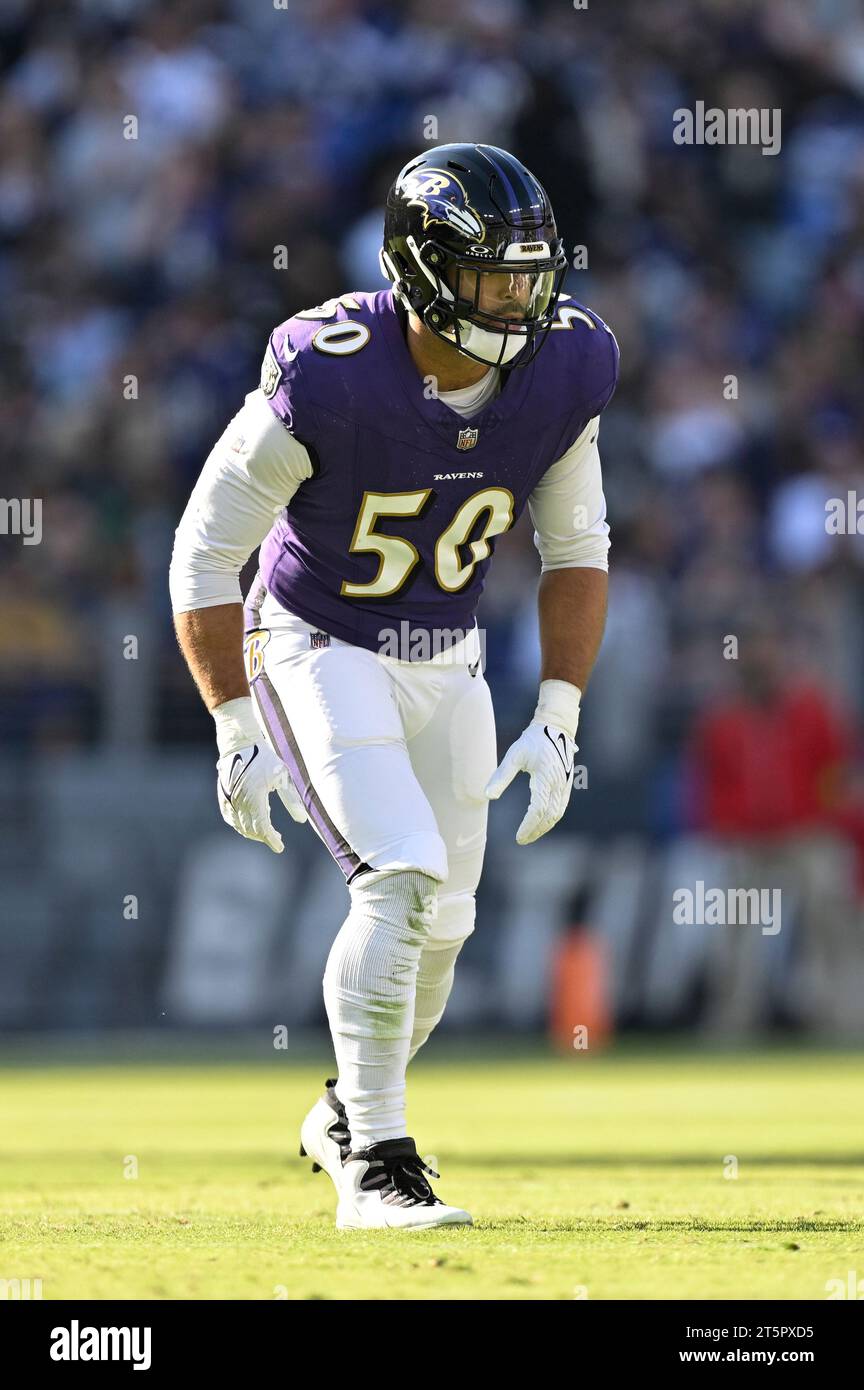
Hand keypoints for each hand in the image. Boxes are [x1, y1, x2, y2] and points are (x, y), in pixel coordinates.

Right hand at [213, 696, 306, 852]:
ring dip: (253, 832)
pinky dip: (241, 824)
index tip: (280, 847)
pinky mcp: (223, 797)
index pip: (262, 828)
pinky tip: (251, 821)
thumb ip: (291, 799)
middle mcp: (239, 802)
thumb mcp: (282, 777)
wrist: (240, 744)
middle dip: (264, 837)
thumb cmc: (265, 758)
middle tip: (277, 839)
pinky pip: (231, 818)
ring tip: (267, 831)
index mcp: (254, 798)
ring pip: (240, 826)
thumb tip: (302, 820)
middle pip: (251, 830)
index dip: (271, 840)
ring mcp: (229, 800)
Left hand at [484, 680, 579, 844]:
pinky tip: (541, 822)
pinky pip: (561, 807)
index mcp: (545, 777)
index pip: (538, 809)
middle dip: (536, 830)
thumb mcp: (514, 755)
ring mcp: (565, 784)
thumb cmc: (533, 740)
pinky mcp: (567, 784)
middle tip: (522, 840)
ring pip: (557, 813)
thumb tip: (488, 796)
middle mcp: (558, 783)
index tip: (518, 836)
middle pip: (549, 816)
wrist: (556, 728)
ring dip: (544, 827)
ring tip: (530, 835)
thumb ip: (501, 776)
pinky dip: (551, 818)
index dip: (528, 825)